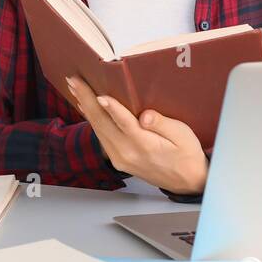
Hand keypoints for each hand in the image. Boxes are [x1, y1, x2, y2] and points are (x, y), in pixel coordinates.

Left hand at [65, 75, 208, 194]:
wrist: (186, 181)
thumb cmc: (186, 154)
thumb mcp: (183, 136)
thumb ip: (163, 124)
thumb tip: (144, 116)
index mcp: (145, 146)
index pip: (125, 124)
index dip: (112, 108)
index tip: (99, 94)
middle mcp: (127, 154)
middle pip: (103, 123)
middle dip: (87, 99)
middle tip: (74, 80)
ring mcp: (119, 158)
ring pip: (98, 129)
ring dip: (85, 107)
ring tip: (75, 88)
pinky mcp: (117, 160)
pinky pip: (101, 136)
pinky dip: (92, 119)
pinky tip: (86, 106)